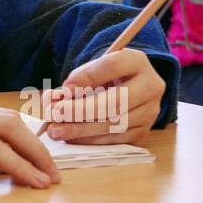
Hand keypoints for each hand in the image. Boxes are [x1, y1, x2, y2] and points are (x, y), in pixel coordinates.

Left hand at [38, 48, 165, 144]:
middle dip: (81, 110)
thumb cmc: (106, 76)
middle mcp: (150, 86)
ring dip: (82, 129)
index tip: (65, 88)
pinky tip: (71, 137)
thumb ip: (75, 81)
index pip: (112, 66)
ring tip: (56, 130)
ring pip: (115, 124)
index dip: (87, 77)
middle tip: (56, 114)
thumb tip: (52, 100)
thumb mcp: (94, 69)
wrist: (129, 87)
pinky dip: (91, 140)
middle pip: (116, 101)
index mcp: (137, 61)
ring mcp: (150, 111)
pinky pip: (116, 139)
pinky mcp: (143, 131)